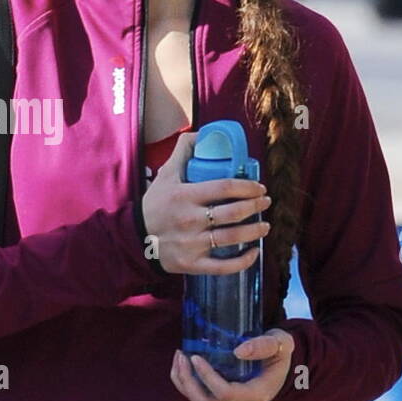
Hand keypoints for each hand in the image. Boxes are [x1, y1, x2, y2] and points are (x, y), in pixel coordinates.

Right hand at [141, 131, 271, 275]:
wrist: (135, 239)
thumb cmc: (155, 205)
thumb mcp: (166, 175)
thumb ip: (183, 153)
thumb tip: (200, 134)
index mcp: (184, 196)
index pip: (224, 187)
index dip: (247, 187)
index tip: (260, 187)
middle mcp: (189, 220)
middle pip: (233, 213)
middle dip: (256, 207)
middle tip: (266, 202)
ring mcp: (191, 244)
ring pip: (232, 238)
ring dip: (255, 232)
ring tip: (265, 226)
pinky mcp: (192, 264)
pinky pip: (223, 266)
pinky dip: (243, 261)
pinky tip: (254, 253)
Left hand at [170, 329, 296, 400]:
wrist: (282, 364)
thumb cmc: (280, 351)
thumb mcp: (281, 343)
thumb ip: (265, 345)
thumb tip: (238, 351)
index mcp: (258, 393)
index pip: (227, 393)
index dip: (207, 377)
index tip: (196, 357)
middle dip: (189, 382)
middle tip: (181, 357)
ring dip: (184, 383)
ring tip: (178, 358)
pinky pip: (201, 400)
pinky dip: (186, 385)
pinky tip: (182, 365)